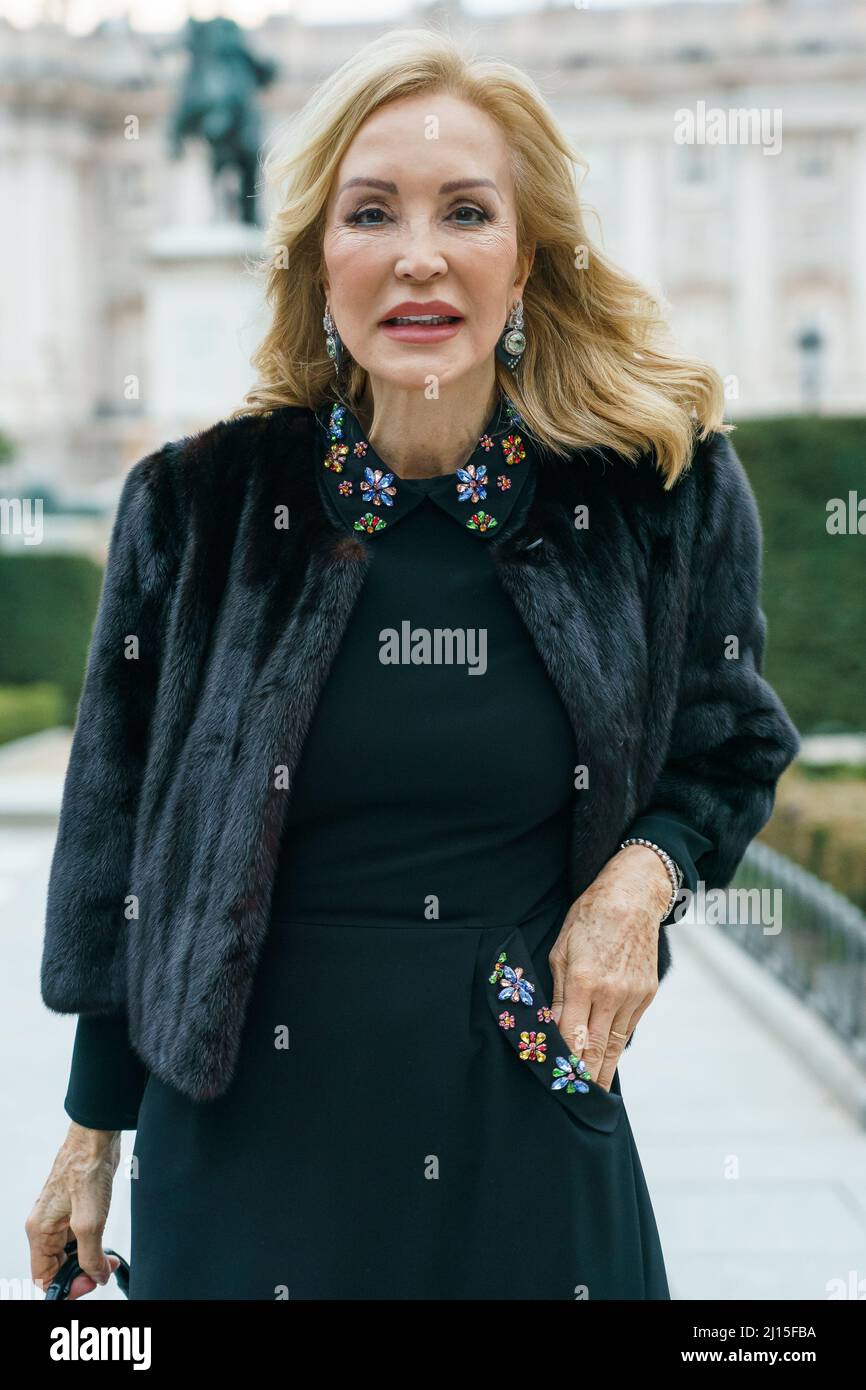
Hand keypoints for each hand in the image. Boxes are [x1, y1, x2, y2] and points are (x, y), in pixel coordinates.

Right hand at [26, 1122, 121, 1298]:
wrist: (97, 1138)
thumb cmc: (86, 1169)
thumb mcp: (90, 1221)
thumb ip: (91, 1255)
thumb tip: (97, 1276)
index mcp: (40, 1231)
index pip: (43, 1276)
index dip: (65, 1286)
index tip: (88, 1283)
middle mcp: (46, 1226)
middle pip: (57, 1267)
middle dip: (80, 1274)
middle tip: (101, 1271)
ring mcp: (60, 1218)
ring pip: (70, 1253)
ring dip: (88, 1260)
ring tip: (107, 1259)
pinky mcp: (75, 1209)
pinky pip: (79, 1239)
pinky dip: (93, 1246)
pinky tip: (106, 1245)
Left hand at [549, 844, 671, 1090]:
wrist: (633, 897)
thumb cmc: (588, 919)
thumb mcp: (560, 950)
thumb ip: (557, 993)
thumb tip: (551, 1027)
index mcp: (583, 981)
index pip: (571, 1036)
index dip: (563, 1063)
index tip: (556, 1084)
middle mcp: (610, 993)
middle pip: (596, 1049)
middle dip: (585, 1079)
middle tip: (576, 1104)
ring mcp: (633, 995)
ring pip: (615, 1044)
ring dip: (603, 1071)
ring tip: (592, 1094)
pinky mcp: (647, 994)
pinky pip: (628, 1028)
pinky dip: (617, 1047)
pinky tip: (607, 1062)